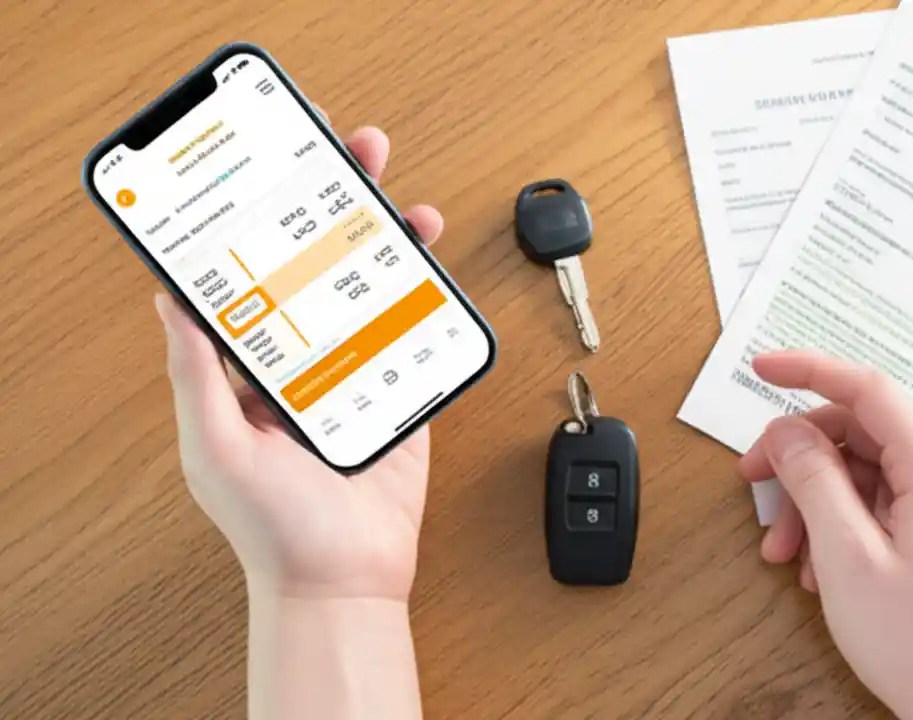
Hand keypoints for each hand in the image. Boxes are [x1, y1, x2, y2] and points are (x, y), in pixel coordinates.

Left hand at [156, 125, 443, 602]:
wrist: (345, 580)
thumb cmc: (272, 526)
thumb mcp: (215, 447)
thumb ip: (197, 375)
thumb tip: (168, 299)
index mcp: (249, 361)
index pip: (253, 267)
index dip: (262, 210)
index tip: (272, 160)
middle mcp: (302, 352)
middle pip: (319, 256)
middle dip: (335, 196)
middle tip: (348, 148)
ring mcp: (353, 366)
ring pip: (371, 281)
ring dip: (386, 232)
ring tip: (398, 194)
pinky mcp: (399, 387)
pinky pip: (414, 327)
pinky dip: (425, 289)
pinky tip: (429, 259)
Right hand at [738, 351, 912, 719]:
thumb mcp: (846, 556)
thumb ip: (813, 480)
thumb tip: (787, 431)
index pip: (869, 392)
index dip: (810, 370)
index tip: (763, 367)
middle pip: (860, 432)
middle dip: (801, 458)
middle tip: (753, 483)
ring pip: (863, 468)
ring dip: (815, 500)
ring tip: (785, 551)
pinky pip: (879, 497)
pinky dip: (840, 520)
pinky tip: (818, 564)